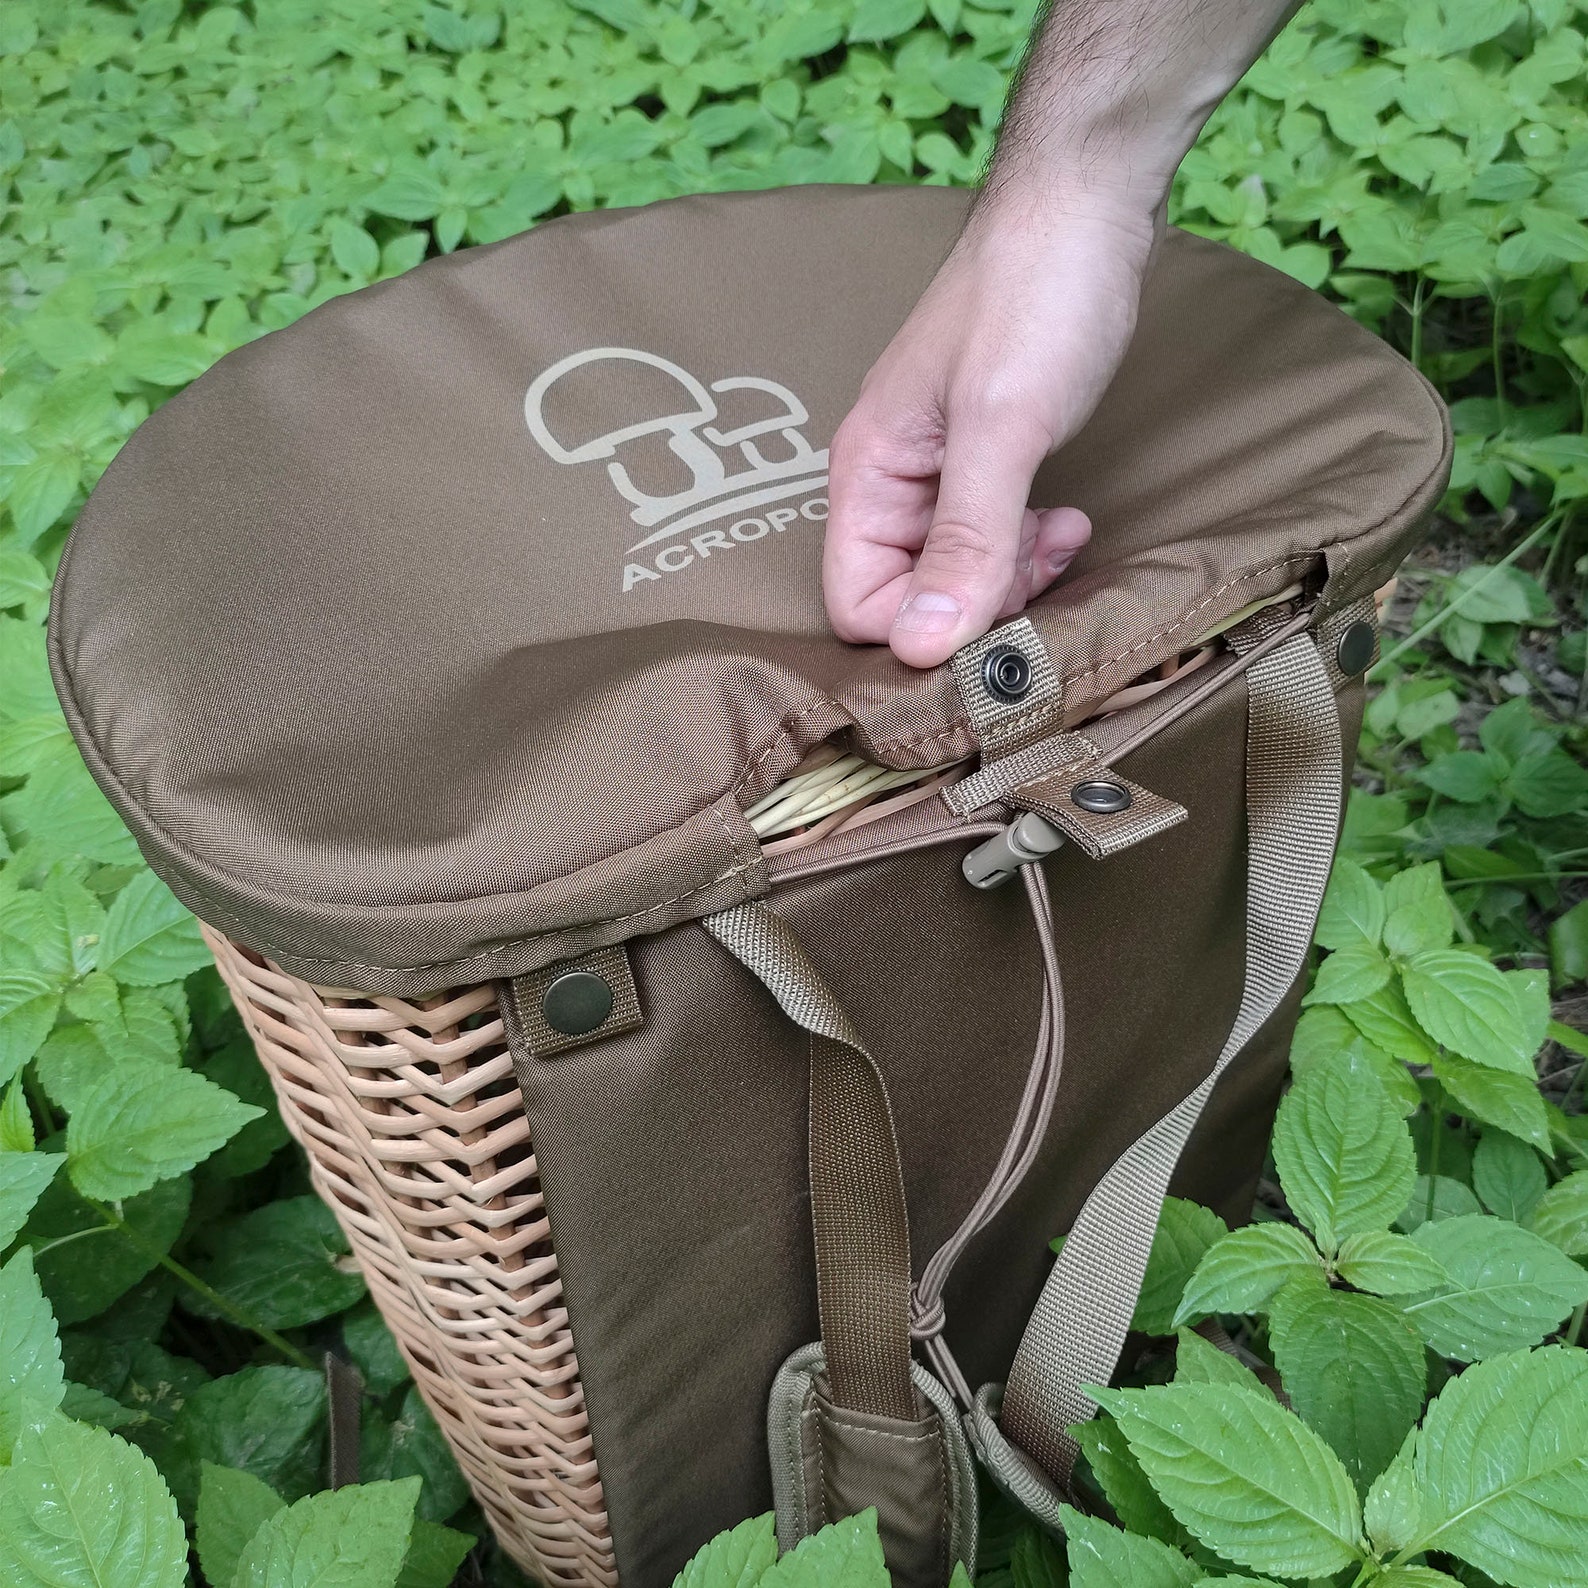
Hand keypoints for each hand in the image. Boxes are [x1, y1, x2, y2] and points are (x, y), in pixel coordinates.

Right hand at [823, 195, 1160, 667]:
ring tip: (1061, 532)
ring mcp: (936, 470)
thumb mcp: (1000, 428)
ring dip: (1011, 572)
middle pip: (910, 597)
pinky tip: (1064, 517)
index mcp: (867, 474)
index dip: (923, 626)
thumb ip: (962, 541)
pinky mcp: (981, 459)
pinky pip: (987, 536)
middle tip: (1039, 560)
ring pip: (954, 572)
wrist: (1083, 206)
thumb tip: (920, 647)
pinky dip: (1026, 543)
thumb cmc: (1034, 298)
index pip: (858, 603)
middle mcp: (890, 481)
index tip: (995, 607)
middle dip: (979, 598)